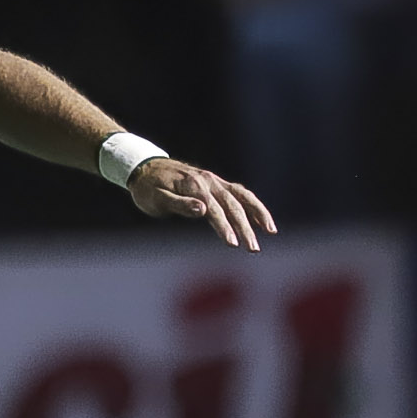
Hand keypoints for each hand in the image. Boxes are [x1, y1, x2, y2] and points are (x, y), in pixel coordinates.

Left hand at [128, 158, 277, 251]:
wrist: (145, 168)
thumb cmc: (147, 188)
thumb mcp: (156, 199)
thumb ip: (179, 204)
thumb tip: (202, 210)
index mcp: (193, 185)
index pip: (213, 209)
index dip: (224, 227)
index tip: (233, 244)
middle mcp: (208, 181)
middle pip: (232, 205)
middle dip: (245, 228)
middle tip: (253, 249)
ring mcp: (215, 181)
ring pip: (243, 196)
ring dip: (258, 214)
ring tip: (271, 232)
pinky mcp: (218, 183)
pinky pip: (240, 194)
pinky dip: (253, 206)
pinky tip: (263, 222)